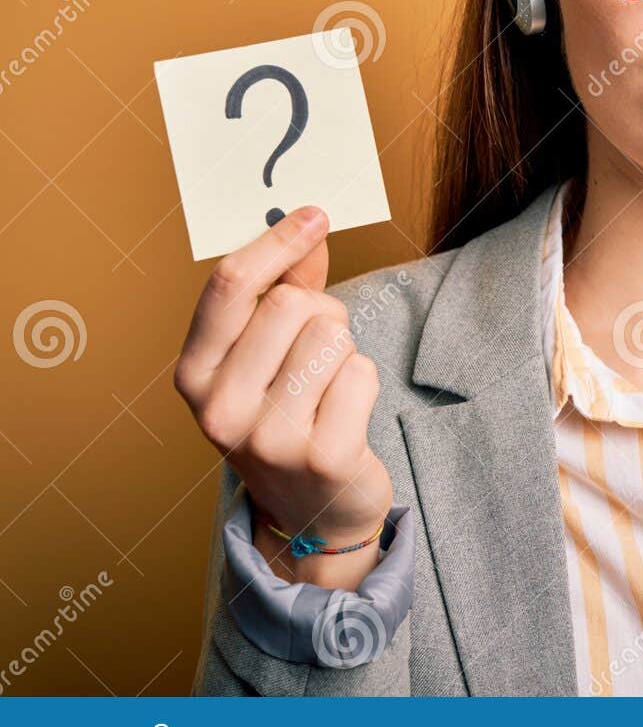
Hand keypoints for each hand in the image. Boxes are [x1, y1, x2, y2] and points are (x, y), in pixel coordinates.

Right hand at [174, 206, 392, 587]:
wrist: (312, 512)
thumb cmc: (288, 415)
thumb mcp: (268, 356)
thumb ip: (287, 288)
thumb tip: (308, 224)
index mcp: (193, 375)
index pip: (230, 286)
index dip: (277, 241)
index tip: (315, 214)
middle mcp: (219, 409)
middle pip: (292, 305)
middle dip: (321, 313)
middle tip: (320, 347)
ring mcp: (268, 438)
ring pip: (332, 337)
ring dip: (343, 351)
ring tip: (327, 387)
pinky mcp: (322, 456)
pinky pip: (361, 373)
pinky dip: (364, 382)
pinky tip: (345, 414)